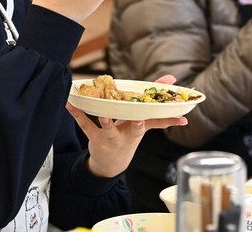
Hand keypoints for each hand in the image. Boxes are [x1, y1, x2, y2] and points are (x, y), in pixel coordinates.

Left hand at [67, 74, 187, 178]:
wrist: (110, 162)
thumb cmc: (128, 136)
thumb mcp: (143, 123)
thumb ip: (157, 108)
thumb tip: (176, 88)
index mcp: (141, 127)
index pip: (157, 121)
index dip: (169, 118)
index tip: (181, 117)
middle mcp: (129, 133)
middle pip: (136, 127)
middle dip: (138, 123)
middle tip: (140, 118)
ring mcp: (112, 136)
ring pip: (110, 129)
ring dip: (107, 122)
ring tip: (103, 116)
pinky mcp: (96, 138)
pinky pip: (86, 125)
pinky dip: (77, 113)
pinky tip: (70, 103)